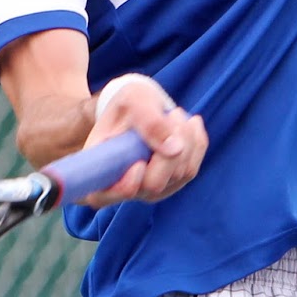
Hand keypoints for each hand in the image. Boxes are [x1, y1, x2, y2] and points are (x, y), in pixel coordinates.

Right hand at [82, 77, 207, 207]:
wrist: (141, 107)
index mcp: (100, 168)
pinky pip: (192, 168)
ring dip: (186, 139)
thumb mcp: (133, 100)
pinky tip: (190, 124)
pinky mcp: (172, 183)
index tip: (139, 164)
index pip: (103, 196)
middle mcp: (123, 186)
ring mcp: (148, 189)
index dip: (124, 187)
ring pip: (178, 175)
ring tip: (175, 113)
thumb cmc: (129, 103)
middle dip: (169, 151)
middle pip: (153, 185)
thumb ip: (149, 121)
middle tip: (172, 114)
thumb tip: (174, 149)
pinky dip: (196, 143)